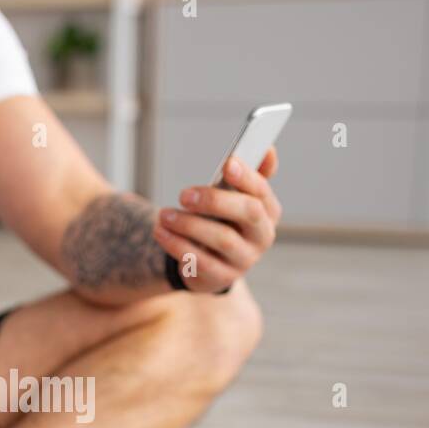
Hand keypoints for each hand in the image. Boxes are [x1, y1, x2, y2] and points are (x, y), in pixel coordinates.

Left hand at [152, 147, 280, 293]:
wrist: (211, 263)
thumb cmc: (223, 220)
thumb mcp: (234, 198)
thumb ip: (248, 175)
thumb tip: (267, 150)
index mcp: (268, 211)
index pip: (262, 191)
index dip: (247, 177)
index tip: (228, 163)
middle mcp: (262, 236)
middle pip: (248, 213)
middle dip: (215, 200)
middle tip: (184, 194)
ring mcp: (244, 259)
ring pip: (222, 238)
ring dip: (189, 224)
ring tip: (163, 215)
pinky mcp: (222, 277)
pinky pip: (201, 261)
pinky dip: (177, 245)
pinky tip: (160, 232)